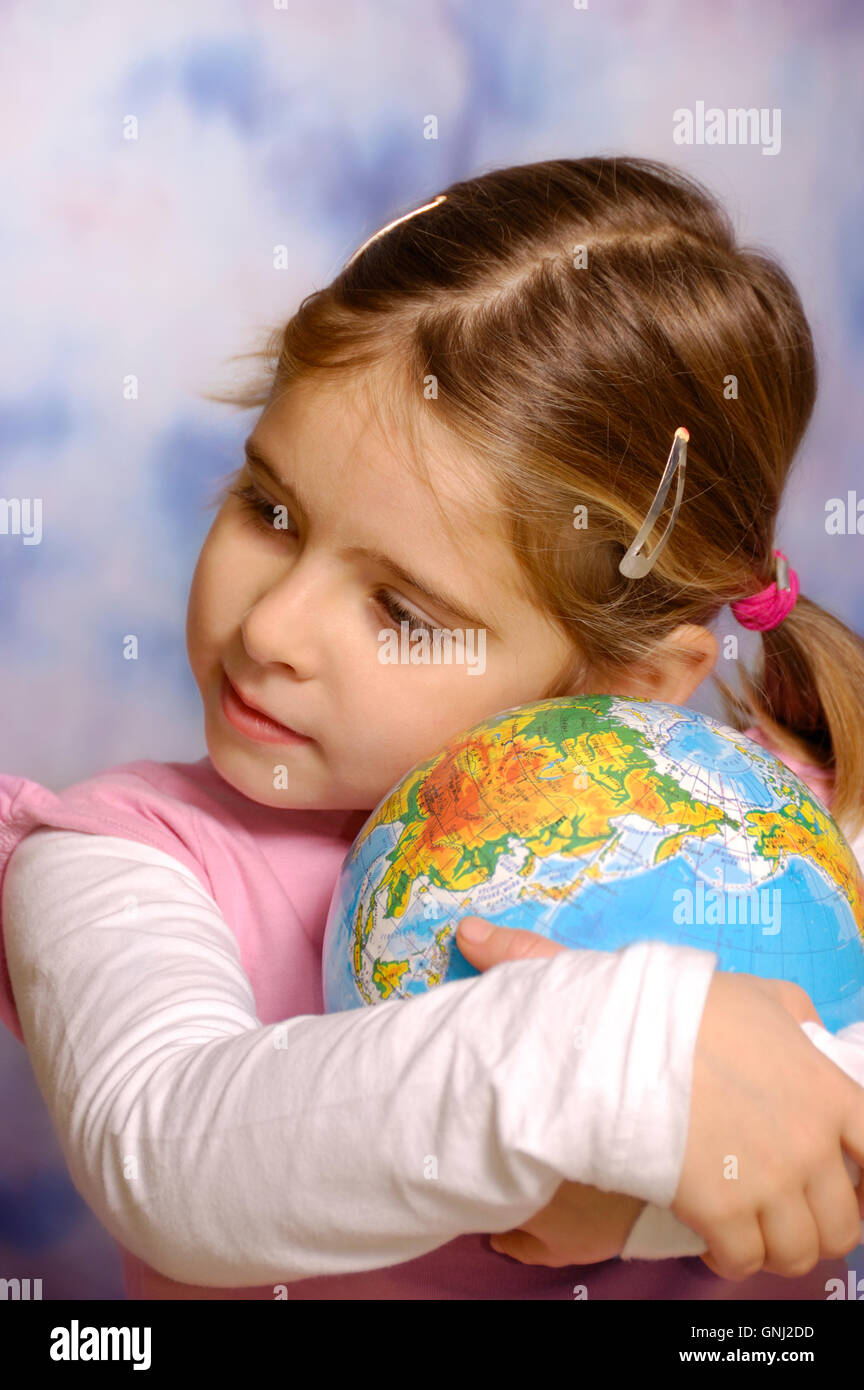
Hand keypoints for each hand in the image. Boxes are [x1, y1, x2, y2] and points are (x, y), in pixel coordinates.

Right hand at [456, 915, 863, 1280]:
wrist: (630, 1036)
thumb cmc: (696, 1008)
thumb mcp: (765, 995)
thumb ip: (802, 1021)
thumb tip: (811, 1042)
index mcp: (830, 1096)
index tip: (848, 1191)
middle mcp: (811, 1149)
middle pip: (842, 1226)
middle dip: (819, 1227)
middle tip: (790, 1215)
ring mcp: (768, 1185)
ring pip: (798, 1254)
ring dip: (778, 1249)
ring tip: (754, 1233)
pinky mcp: (719, 1212)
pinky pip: (743, 1262)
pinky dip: (733, 1261)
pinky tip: (717, 1242)